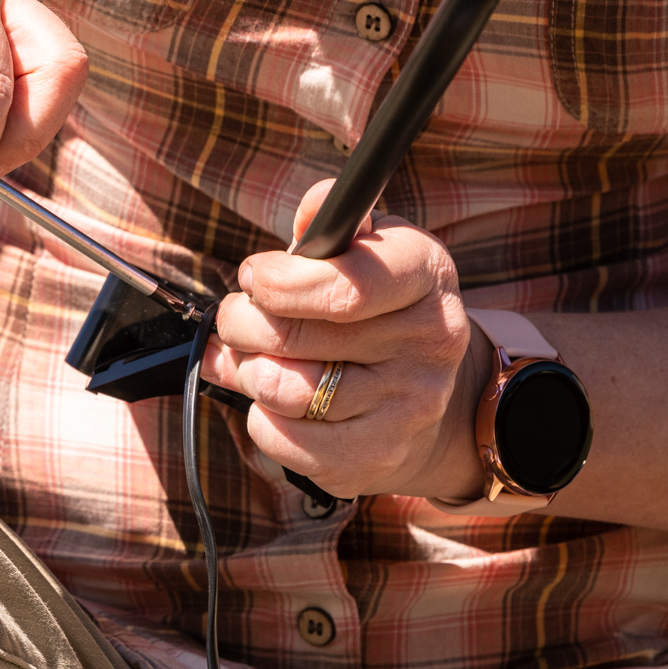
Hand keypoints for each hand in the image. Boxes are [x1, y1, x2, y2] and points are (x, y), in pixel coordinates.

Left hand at [207, 179, 487, 501]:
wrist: (424, 395)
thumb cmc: (376, 307)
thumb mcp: (366, 249)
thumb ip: (331, 222)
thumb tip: (311, 212)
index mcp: (427, 275)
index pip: (348, 286)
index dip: (281, 282)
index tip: (252, 276)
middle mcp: (430, 341)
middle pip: (297, 336)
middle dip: (243, 322)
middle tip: (237, 317)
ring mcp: (409, 405)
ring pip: (282, 389)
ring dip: (247, 371)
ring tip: (254, 359)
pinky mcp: (378, 456)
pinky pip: (282, 438)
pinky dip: (260, 418)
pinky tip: (275, 403)